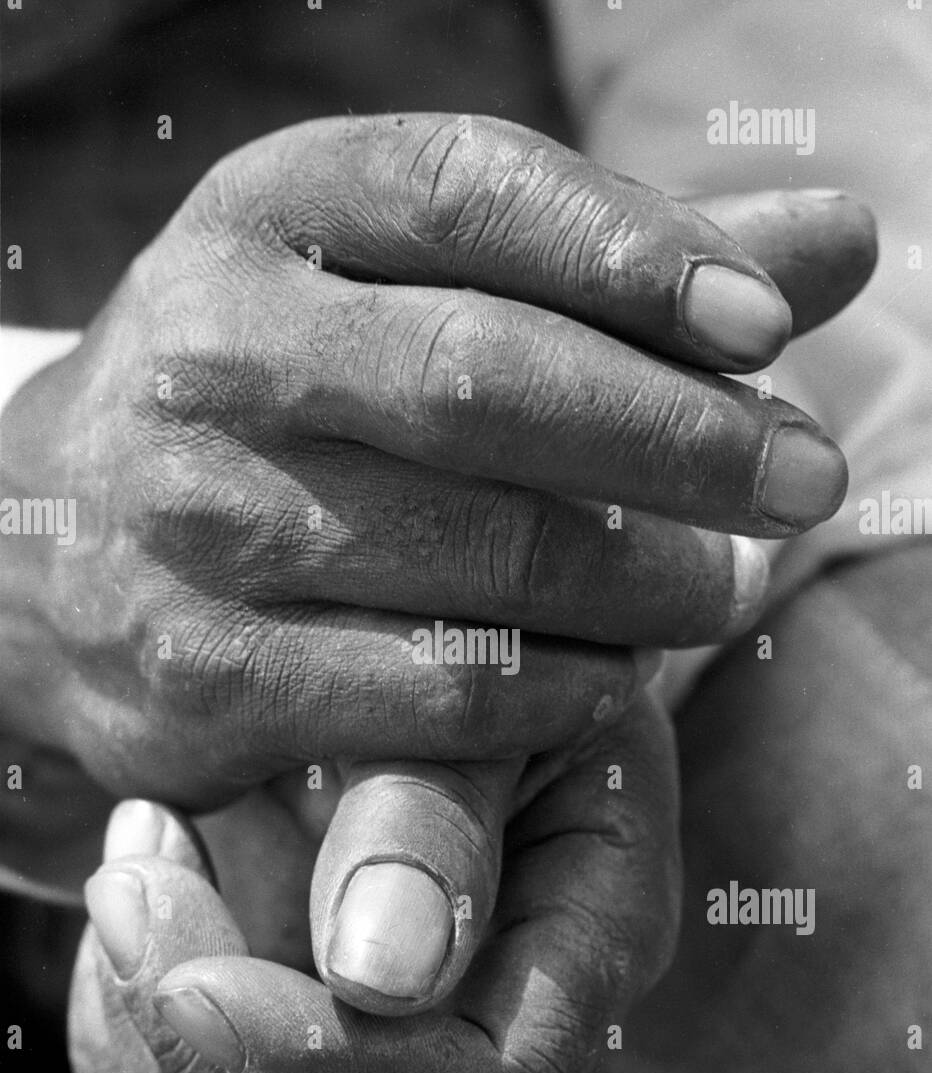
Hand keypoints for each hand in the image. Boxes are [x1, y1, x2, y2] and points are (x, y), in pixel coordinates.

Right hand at [1, 115, 858, 809]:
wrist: (50, 542)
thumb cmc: (273, 396)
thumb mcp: (395, 287)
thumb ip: (611, 267)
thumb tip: (833, 238)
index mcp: (267, 213)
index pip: (470, 188)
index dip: (638, 248)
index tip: (770, 320)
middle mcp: (214, 350)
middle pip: (487, 379)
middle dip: (682, 438)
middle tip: (805, 478)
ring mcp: (196, 519)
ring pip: (479, 553)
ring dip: (644, 582)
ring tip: (724, 587)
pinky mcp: (205, 671)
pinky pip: (439, 689)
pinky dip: (560, 688)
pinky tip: (613, 678)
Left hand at [70, 690, 678, 1072]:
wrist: (418, 632)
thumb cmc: (477, 639)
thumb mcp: (475, 687)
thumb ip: (435, 817)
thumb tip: (379, 976)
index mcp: (578, 954)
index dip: (341, 1067)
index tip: (200, 979)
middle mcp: (484, 1041)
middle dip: (216, 1064)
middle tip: (136, 879)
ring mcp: (376, 1060)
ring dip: (148, 1030)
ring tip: (142, 846)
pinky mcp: (281, 1054)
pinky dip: (117, 1036)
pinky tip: (145, 886)